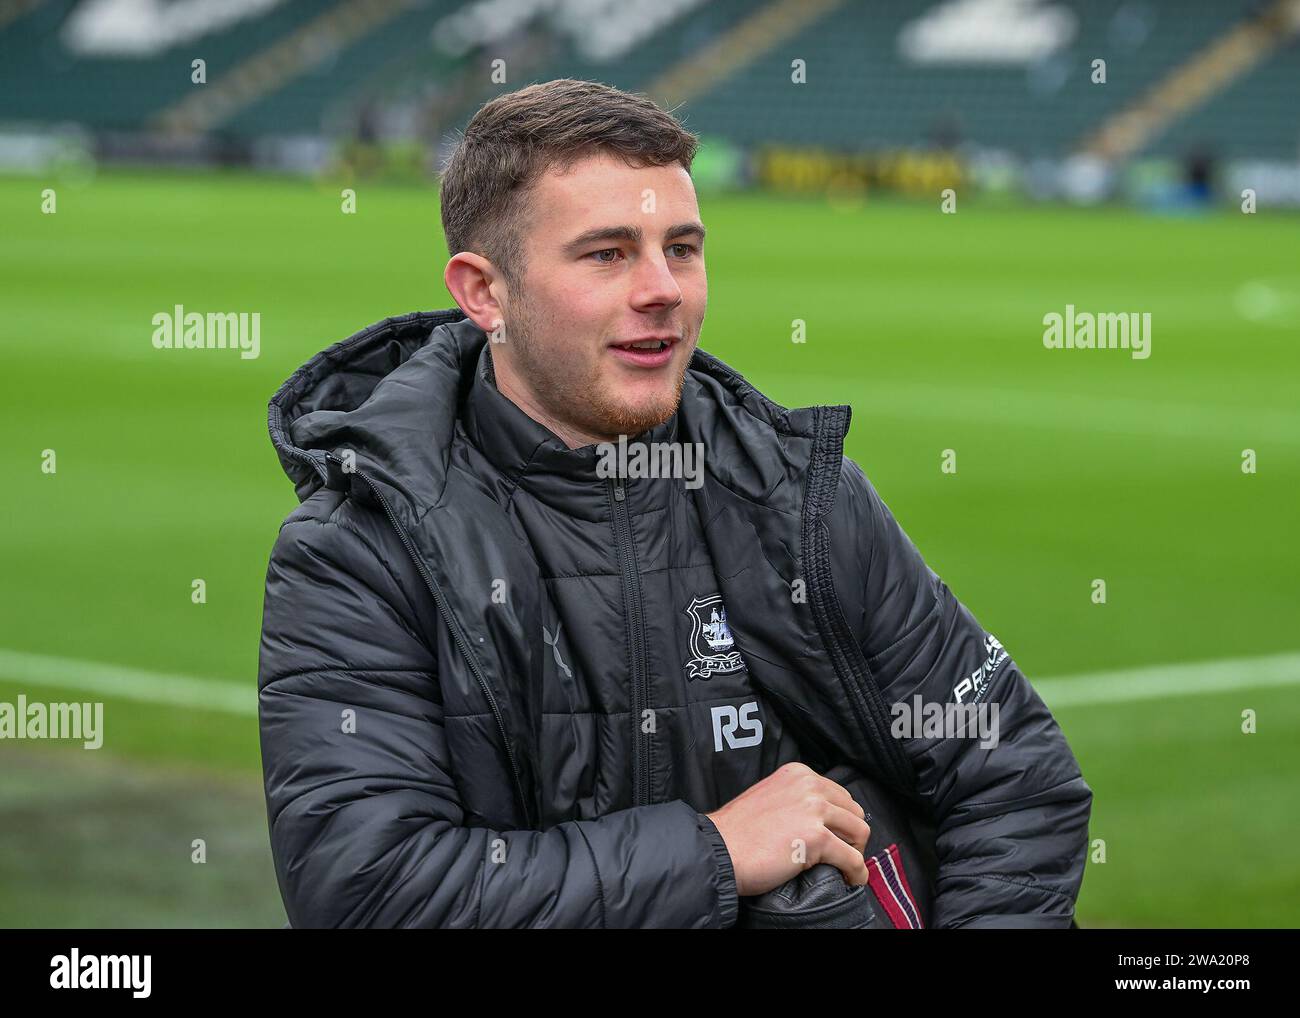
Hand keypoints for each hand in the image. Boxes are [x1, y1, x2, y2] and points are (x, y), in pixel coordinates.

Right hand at [706, 761, 870, 896]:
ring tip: (844, 868)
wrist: (719, 850)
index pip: (839, 794)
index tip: (836, 837)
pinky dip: (856, 873)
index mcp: (798, 774)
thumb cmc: (737, 832)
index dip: (841, 820)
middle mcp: (808, 785)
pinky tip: (849, 880)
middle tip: (841, 855)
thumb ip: (795, 800)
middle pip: (854, 811)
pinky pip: (853, 859)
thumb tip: (821, 819)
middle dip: (851, 835)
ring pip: (860, 832)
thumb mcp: (769, 798)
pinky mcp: (817, 837)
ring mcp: (813, 810)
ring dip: (856, 853)